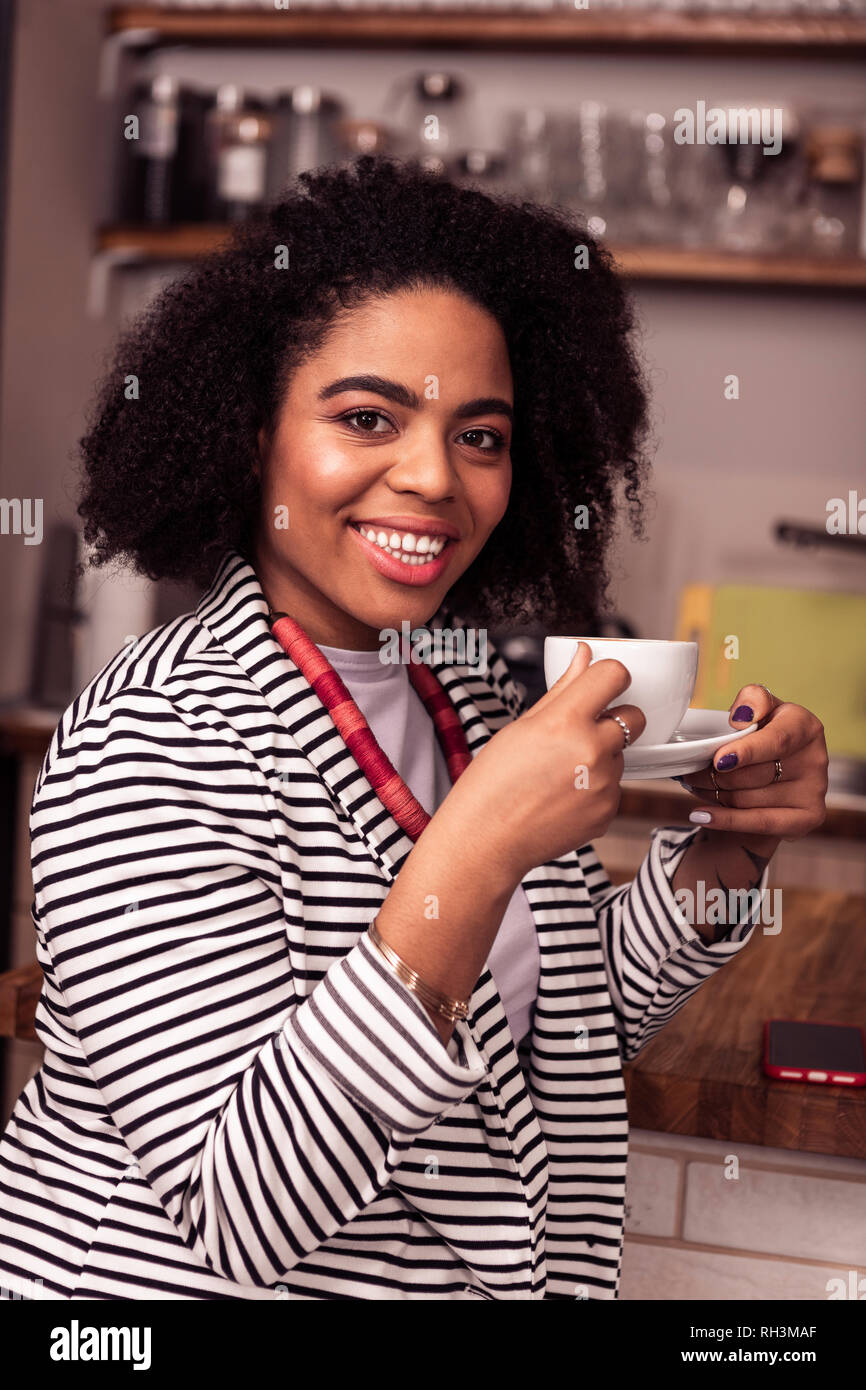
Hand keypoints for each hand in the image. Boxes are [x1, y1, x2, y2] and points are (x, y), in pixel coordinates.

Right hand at [445, 641, 645, 882]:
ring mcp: (604, 785)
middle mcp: (592, 751)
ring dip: (601, 756)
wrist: (486, 841)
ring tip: (560, 774)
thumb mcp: (522, 727)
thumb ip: (562, 689)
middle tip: (582, 731)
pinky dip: (595, 787)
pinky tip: (563, 797)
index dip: (610, 676)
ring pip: (621, 755)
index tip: (602, 683)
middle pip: (634, 716)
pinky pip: (614, 787)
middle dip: (616, 717)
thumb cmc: (493, 782)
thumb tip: (584, 653)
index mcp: (565, 721)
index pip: (615, 675)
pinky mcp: (608, 812)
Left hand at [677, 682, 828, 846]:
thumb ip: (752, 700)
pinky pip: (760, 822)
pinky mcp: (807, 818)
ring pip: (748, 798)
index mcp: (805, 726)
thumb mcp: (758, 708)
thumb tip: (742, 718)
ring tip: (695, 785)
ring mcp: (814, 791)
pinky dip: (726, 820)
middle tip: (689, 772)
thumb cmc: (763, 733)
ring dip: (713, 793)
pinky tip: (702, 815)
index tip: (719, 760)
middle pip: (754, 774)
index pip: (776, 741)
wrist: (779, 768)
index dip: (747, 752)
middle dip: (714, 774)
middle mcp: (815, 759)